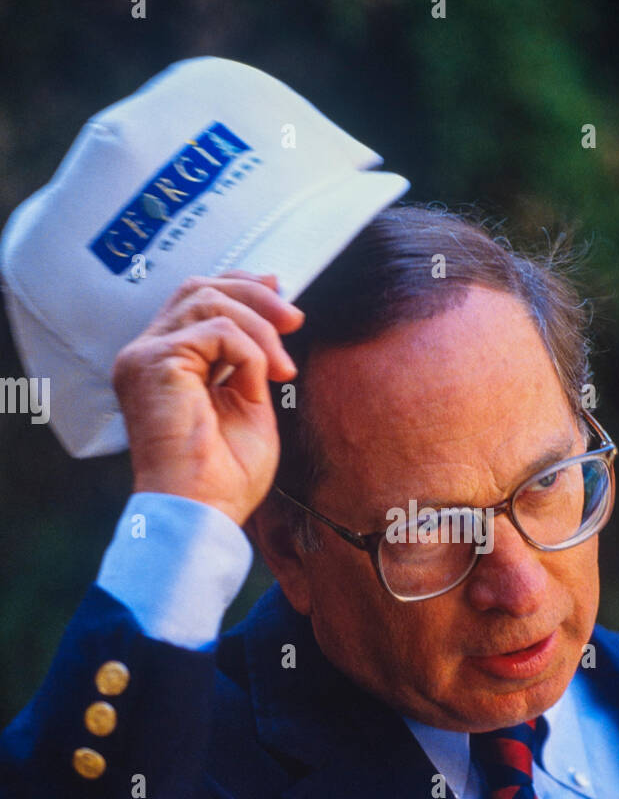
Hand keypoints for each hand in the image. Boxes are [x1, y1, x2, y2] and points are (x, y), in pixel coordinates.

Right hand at [112, 271, 304, 525]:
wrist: (203, 512)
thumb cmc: (222, 478)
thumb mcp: (249, 403)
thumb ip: (252, 359)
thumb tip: (276, 317)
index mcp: (167, 364)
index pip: (197, 299)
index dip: (241, 286)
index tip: (281, 295)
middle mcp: (147, 355)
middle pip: (200, 288)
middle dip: (255, 296)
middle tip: (294, 322)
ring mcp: (145, 357)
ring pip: (210, 300)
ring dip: (260, 329)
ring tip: (282, 369)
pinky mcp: (154, 363)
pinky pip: (217, 330)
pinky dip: (249, 354)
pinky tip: (257, 387)